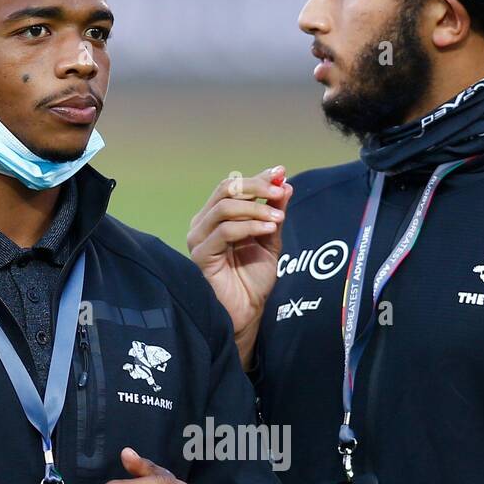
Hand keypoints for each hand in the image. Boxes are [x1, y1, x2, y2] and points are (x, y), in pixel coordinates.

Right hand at [187, 165, 292, 369]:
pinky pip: (224, 230)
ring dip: (255, 208)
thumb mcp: (269, 240)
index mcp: (217, 216)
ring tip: (277, 218)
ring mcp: (199, 238)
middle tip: (280, 193)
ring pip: (224, 207)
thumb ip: (274, 213)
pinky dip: (249, 226)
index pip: (234, 186)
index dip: (258, 177)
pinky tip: (269, 229)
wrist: (247, 312)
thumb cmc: (254, 279)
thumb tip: (285, 183)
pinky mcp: (200, 254)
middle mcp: (204, 223)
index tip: (281, 172)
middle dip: (256, 187)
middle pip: (226, 189)